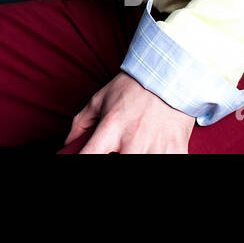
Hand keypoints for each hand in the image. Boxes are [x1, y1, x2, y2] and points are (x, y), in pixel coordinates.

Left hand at [65, 72, 195, 153]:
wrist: (169, 78)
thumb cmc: (131, 89)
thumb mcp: (99, 99)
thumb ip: (80, 122)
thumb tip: (67, 144)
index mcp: (111, 127)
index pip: (89, 155)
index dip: (82, 159)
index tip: (84, 157)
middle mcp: (132, 140)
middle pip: (116, 163)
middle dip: (111, 158)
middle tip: (114, 149)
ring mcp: (156, 148)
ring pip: (139, 164)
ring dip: (134, 157)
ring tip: (132, 148)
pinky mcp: (176, 152)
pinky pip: (169, 164)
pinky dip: (158, 158)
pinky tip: (153, 150)